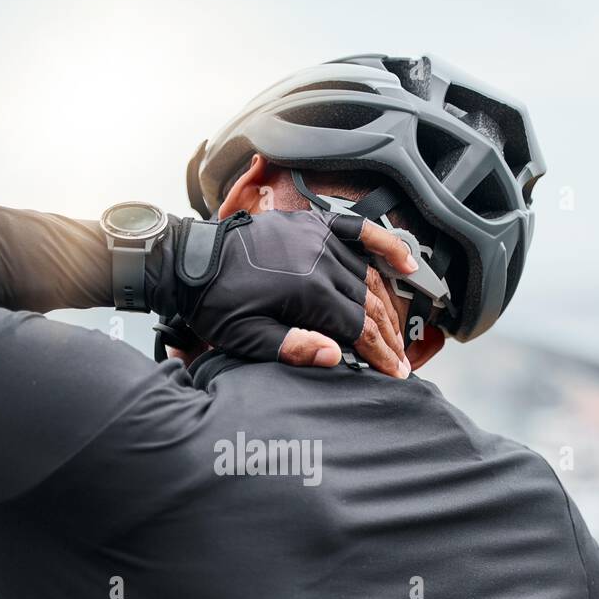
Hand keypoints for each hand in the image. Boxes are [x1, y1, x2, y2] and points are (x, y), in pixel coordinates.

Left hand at [172, 210, 419, 377]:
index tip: (396, 372)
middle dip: (388, 336)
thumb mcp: (246, 338)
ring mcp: (318, 239)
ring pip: (368, 275)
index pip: (359, 329)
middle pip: (369, 304)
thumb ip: (291, 347)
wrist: (191, 261)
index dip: (381, 354)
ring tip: (396, 331)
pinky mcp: (312, 226)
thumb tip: (336, 356)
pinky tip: (407, 262)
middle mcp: (320, 261)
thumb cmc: (215, 304)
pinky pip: (358, 231)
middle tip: (401, 360)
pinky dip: (385, 245)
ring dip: (387, 305)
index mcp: (307, 292)